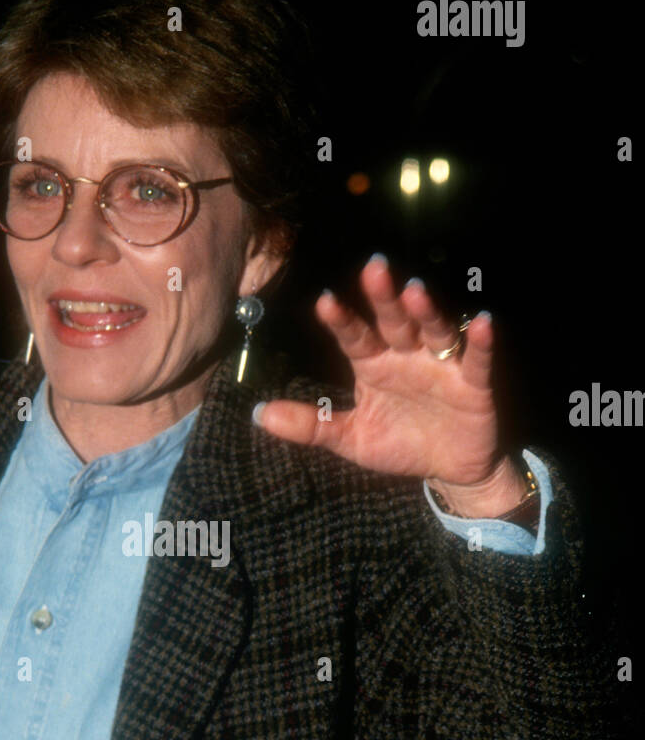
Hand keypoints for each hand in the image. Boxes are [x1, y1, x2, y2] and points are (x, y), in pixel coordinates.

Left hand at [255, 255, 525, 516]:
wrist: (448, 470)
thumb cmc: (399, 445)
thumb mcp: (350, 439)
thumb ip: (310, 425)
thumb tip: (259, 415)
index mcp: (374, 364)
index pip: (355, 337)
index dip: (342, 321)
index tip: (324, 302)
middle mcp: (407, 356)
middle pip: (394, 322)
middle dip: (384, 298)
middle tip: (373, 269)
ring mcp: (442, 366)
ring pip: (433, 331)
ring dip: (425, 312)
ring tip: (414, 291)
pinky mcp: (473, 384)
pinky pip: (477, 360)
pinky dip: (480, 343)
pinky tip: (480, 323)